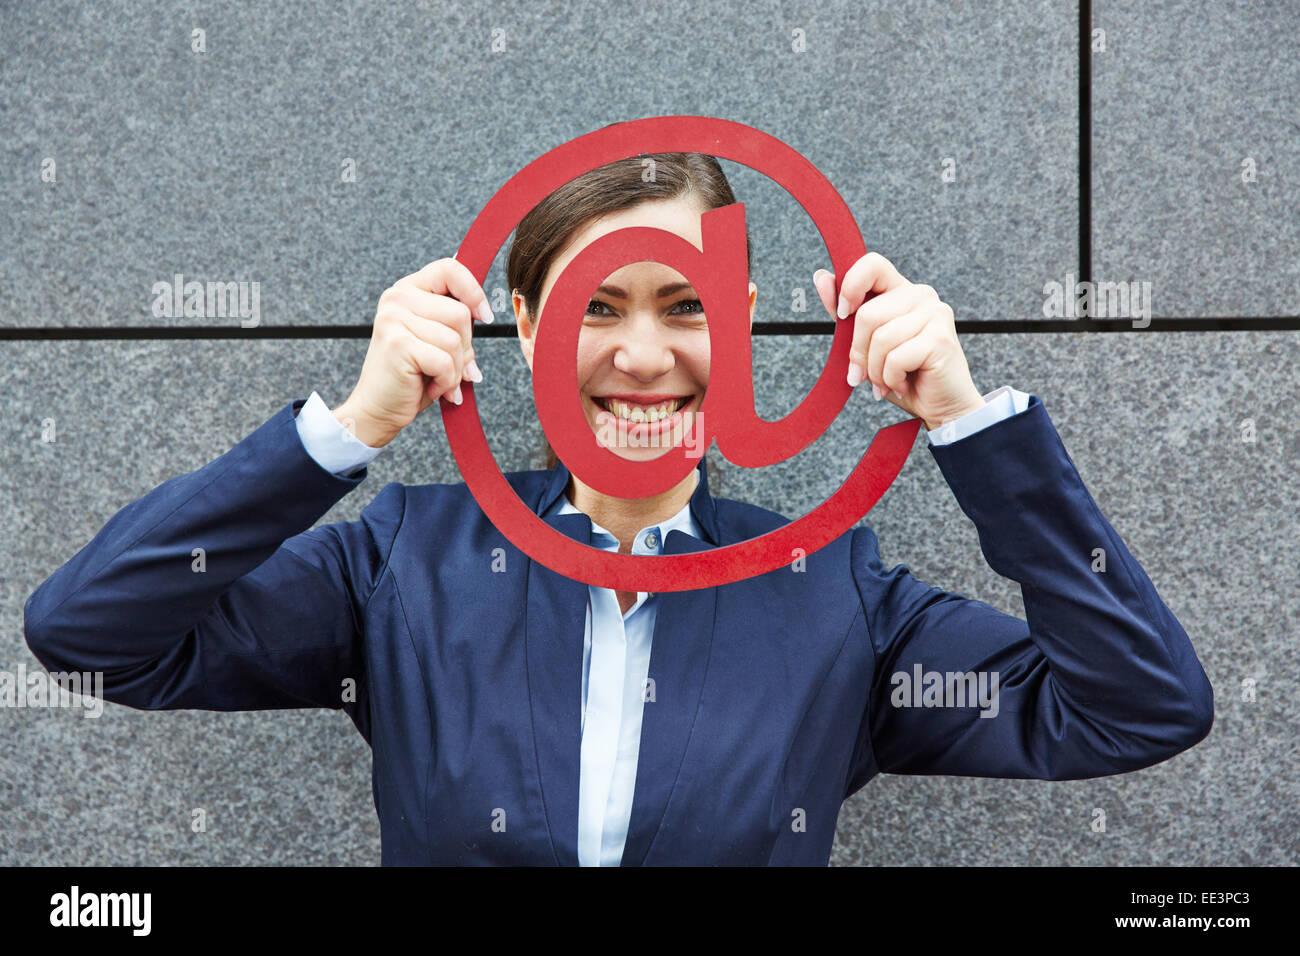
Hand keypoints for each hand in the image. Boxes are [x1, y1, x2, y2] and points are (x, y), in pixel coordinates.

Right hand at [333, 257, 493, 446]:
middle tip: (450, 367)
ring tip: (439, 379)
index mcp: (408, 290)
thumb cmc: (412, 375)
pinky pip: (445, 361)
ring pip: (455, 340)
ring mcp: (394, 319)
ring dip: (455, 369)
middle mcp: (397, 298)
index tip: (484, 316)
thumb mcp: (437, 340)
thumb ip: (455, 322)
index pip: (449, 268)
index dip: (473, 292)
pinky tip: (432, 387)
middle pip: (460, 313)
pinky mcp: (398, 344)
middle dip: (465, 348)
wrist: (379, 409)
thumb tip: (484, 311)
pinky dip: (446, 381)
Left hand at [813, 253, 983, 430]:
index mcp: (901, 291)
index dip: (850, 287)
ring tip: (888, 381)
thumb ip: (846, 313)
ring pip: (880, 338)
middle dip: (860, 353)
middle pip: (867, 315)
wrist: (940, 406)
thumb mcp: (865, 344)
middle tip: (867, 374)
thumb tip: (821, 277)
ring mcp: (934, 314)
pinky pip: (895, 358)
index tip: (843, 315)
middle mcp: (921, 295)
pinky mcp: (940, 338)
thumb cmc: (902, 375)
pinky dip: (891, 379)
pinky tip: (903, 384)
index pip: (872, 264)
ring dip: (876, 371)